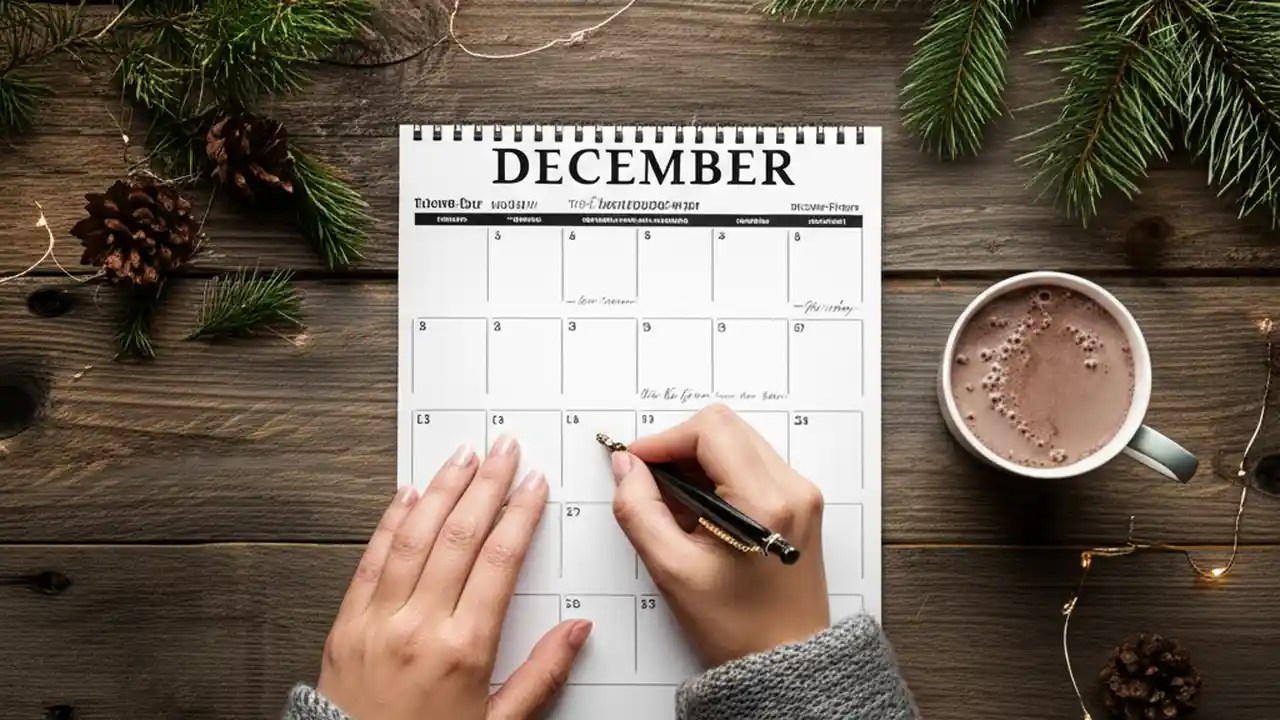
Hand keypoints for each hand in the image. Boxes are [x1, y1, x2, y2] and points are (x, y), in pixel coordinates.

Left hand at [319, 438, 591, 719]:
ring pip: (414, 536)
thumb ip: (542, 674)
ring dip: (442, 489)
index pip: (499, 560)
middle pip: (459, 535)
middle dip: (487, 484)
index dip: (520, 514)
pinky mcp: (346, 624)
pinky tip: (408, 495)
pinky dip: (391, 521)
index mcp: (463, 649)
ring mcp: (378, 621)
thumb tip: (577, 630)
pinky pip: (371, 559)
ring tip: (462, 457)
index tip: (533, 486)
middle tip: (504, 450)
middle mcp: (419, 627)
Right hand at [613, 404, 828, 666]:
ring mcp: (801, 493)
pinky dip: (718, 476)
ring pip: (738, 442)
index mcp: (766, 501)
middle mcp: (793, 487)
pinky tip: (701, 513)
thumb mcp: (673, 570)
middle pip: (725, 428)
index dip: (663, 440)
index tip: (634, 464)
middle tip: (651, 484)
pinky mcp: (800, 502)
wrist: (786, 662)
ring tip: (676, 508)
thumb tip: (625, 466)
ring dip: (698, 462)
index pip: (710, 430)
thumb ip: (640, 510)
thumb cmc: (736, 627)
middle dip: (679, 448)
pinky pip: (752, 465)